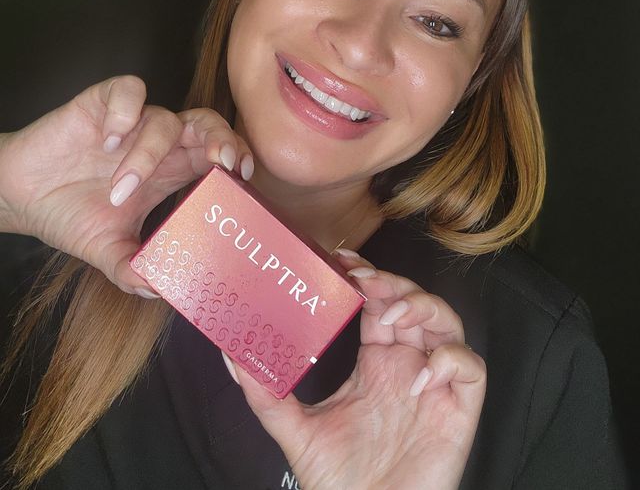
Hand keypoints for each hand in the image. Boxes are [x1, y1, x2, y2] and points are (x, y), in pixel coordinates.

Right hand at [0, 75, 253, 295]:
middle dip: (221, 138)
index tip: (242, 176)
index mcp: (171, 172)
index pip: (218, 154)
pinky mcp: (101, 104)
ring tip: (119, 190)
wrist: (21, 197)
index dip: (235, 157)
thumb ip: (134, 269)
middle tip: (221, 163)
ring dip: (146, 155)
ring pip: (163, 118)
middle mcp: (159, 143)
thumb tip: (159, 292)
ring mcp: (132, 123)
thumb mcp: (108, 251)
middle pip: (207, 123)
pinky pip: (128, 90)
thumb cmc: (71, 216)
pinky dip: (125, 112)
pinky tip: (109, 139)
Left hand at [223, 249, 485, 489]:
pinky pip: (471, 368)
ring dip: (423, 307)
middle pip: (414, 302)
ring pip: (447, 322)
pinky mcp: (458, 410)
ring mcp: (434, 385)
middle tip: (363, 279)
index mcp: (376, 361)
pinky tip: (421, 374)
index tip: (341, 259)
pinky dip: (451, 359)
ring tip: (392, 316)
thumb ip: (264, 393)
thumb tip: (231, 355)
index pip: (379, 302)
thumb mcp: (295, 429)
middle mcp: (407, 365)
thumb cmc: (338, 480)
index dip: (368, 275)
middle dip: (393, 282)